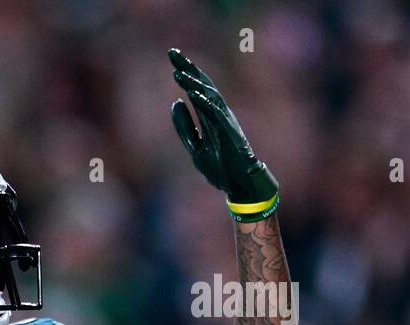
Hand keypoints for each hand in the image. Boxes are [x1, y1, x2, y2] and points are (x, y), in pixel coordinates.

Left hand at [168, 48, 278, 221]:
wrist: (236, 186)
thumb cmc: (219, 166)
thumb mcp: (194, 146)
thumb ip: (185, 126)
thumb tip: (175, 103)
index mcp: (211, 116)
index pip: (197, 88)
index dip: (186, 71)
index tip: (172, 56)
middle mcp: (219, 115)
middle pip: (204, 85)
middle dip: (188, 68)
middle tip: (173, 52)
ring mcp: (226, 124)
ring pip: (210, 98)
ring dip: (194, 85)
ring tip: (178, 73)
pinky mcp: (231, 135)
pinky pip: (217, 117)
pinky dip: (206, 105)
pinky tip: (194, 96)